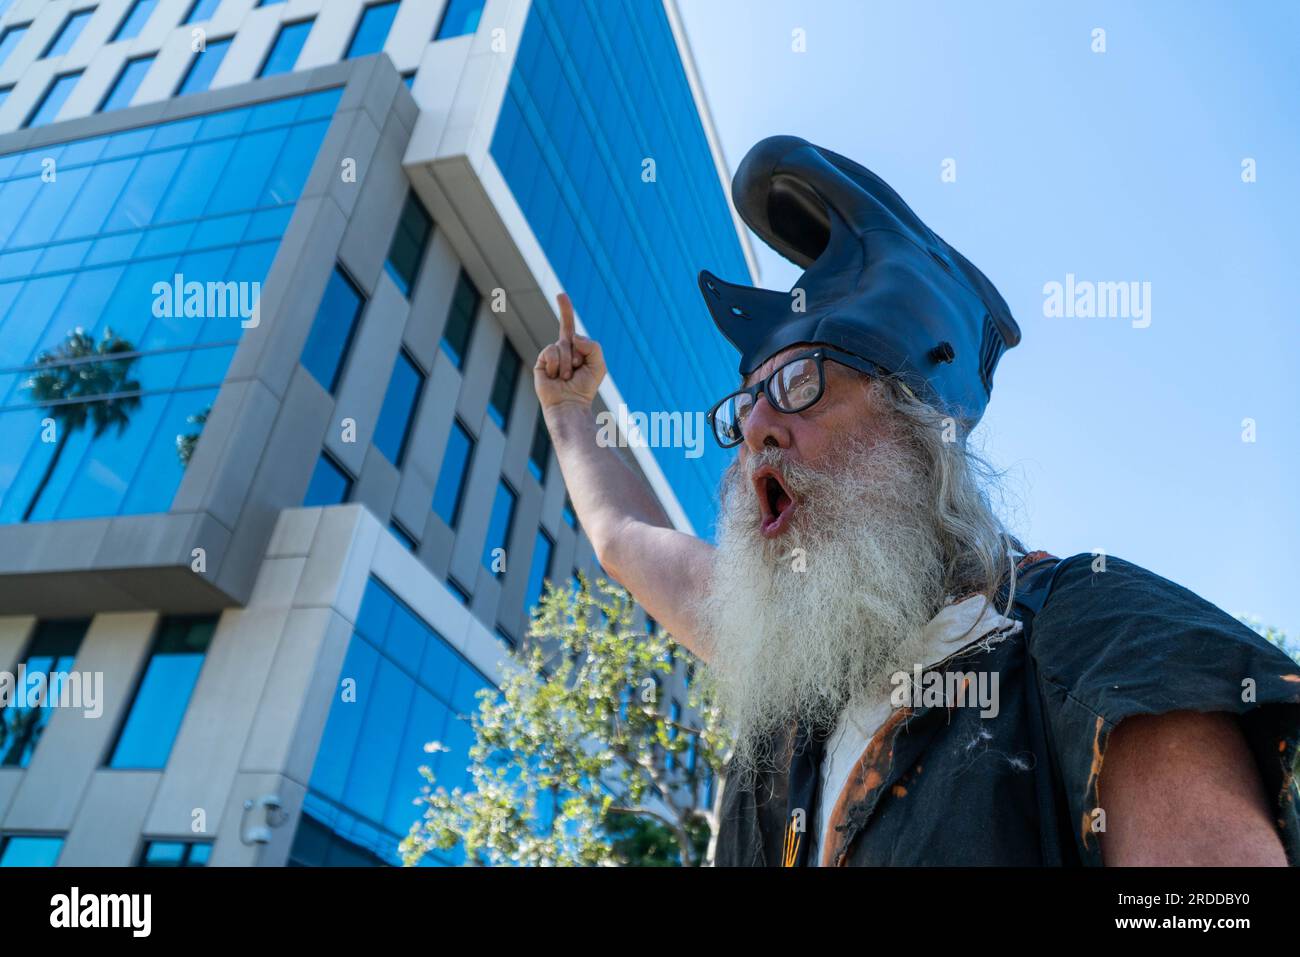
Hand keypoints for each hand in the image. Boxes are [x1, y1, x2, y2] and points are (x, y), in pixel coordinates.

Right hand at [534, 292, 605, 410]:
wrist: (570, 403)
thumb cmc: (585, 386)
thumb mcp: (598, 364)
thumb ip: (593, 346)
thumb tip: (573, 337)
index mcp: (574, 347)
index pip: (569, 325)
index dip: (565, 309)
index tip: (560, 294)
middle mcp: (561, 349)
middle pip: (567, 331)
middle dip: (574, 344)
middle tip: (577, 370)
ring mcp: (550, 355)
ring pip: (562, 345)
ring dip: (568, 364)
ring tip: (567, 377)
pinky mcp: (541, 363)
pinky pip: (551, 352)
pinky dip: (558, 365)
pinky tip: (556, 377)